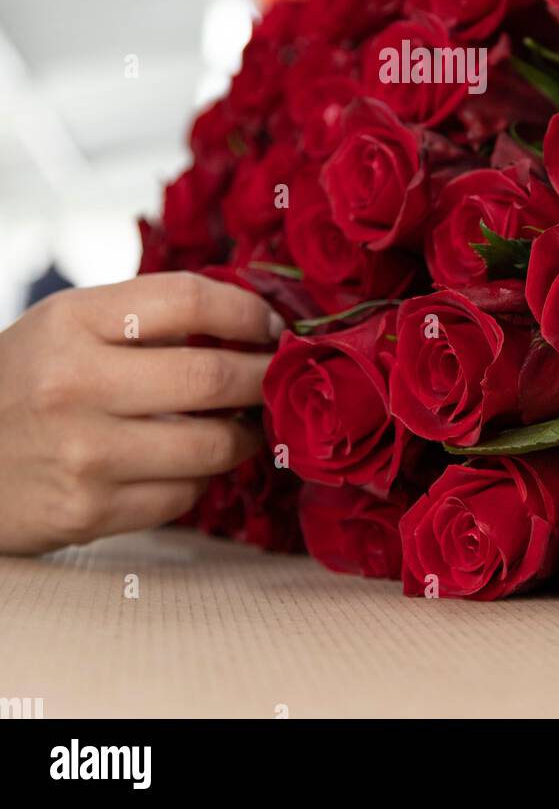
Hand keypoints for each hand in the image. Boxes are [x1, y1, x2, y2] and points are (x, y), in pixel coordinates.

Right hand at [0, 273, 281, 554]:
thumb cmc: (25, 381)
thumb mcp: (67, 325)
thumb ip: (147, 317)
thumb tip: (251, 320)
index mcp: (73, 321)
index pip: (188, 300)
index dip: (247, 312)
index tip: (272, 325)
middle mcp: (75, 384)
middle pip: (211, 377)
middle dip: (262, 377)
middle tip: (278, 377)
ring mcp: (83, 455)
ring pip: (209, 446)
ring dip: (244, 435)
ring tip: (247, 422)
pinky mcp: (88, 513)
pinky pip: (182, 496)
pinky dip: (201, 478)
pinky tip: (193, 462)